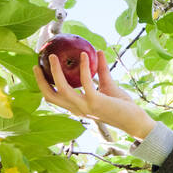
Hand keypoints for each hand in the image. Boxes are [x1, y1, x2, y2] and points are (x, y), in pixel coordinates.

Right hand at [34, 49, 156, 140]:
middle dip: (40, 81)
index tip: (38, 70)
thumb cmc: (121, 105)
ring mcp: (85, 106)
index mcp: (77, 106)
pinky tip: (84, 55)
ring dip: (56, 72)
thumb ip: (101, 70)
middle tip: (37, 64)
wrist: (135, 120)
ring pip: (62, 89)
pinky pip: (85, 82)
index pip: (54, 98)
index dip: (43, 85)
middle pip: (50, 96)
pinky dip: (83, 68)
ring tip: (54, 56)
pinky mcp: (96, 102)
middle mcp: (77, 108)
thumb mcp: (108, 85)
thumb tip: (98, 51)